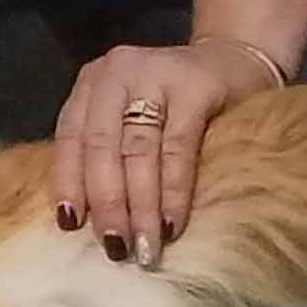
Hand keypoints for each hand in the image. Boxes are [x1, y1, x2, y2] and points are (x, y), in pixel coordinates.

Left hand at [51, 38, 282, 269]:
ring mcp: (155, 76)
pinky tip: (170, 223)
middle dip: (106, 203)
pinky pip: (177, 149)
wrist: (238, 58)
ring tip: (143, 246)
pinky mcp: (196, 89)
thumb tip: (86, 218)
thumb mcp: (129, 110)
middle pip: (101, 147)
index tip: (69, 226)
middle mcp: (116, 74)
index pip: (69, 137)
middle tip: (114, 247)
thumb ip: (108, 145)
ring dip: (138, 206)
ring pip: (137, 152)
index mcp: (92, 83)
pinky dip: (172, 190)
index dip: (68, 182)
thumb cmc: (175, 99)